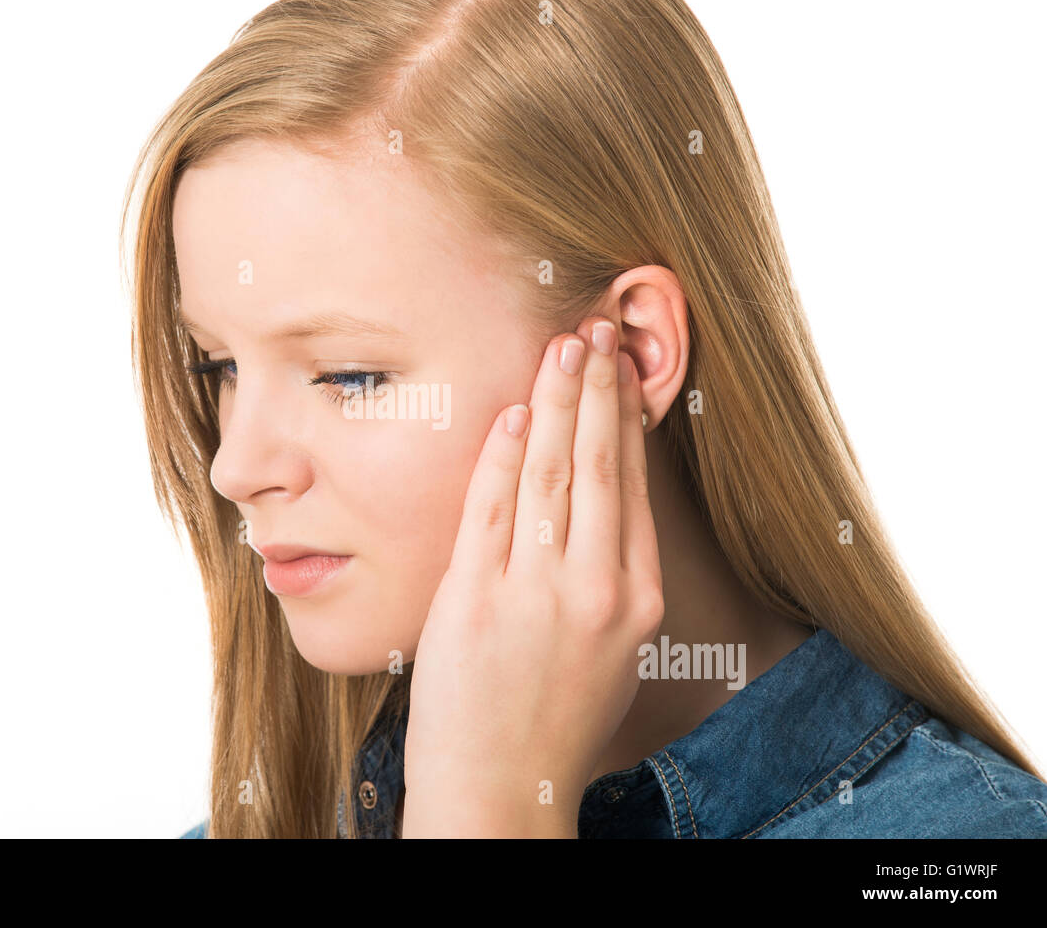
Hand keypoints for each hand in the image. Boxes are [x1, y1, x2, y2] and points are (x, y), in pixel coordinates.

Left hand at [401, 316, 664, 837]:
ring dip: (554, 400)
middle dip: (596, 387)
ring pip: (549, 472)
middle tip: (594, 328)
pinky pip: (491, 507)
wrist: (500, 785)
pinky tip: (511, 409)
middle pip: (597, 463)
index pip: (633, 484)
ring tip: (562, 347)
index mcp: (637, 598)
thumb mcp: (613, 649)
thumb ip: (613, 576)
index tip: (621, 368)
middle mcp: (596, 588)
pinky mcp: (477, 597)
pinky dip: (501, 451)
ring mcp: (536, 592)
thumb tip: (604, 502)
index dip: (625, 417)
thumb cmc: (554, 717)